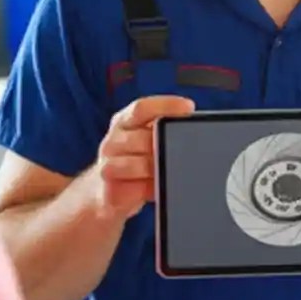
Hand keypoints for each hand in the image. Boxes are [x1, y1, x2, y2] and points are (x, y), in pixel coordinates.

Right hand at [94, 96, 194, 219]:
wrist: (110, 194)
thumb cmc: (137, 163)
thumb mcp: (150, 143)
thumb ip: (165, 133)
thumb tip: (194, 128)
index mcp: (125, 122)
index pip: (141, 108)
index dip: (165, 105)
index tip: (188, 107)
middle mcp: (114, 140)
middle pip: (144, 137)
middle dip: (166, 145)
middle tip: (183, 152)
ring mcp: (107, 164)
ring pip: (139, 164)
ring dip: (158, 169)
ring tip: (171, 172)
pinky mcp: (109, 189)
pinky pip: (133, 187)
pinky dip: (149, 187)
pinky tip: (155, 187)